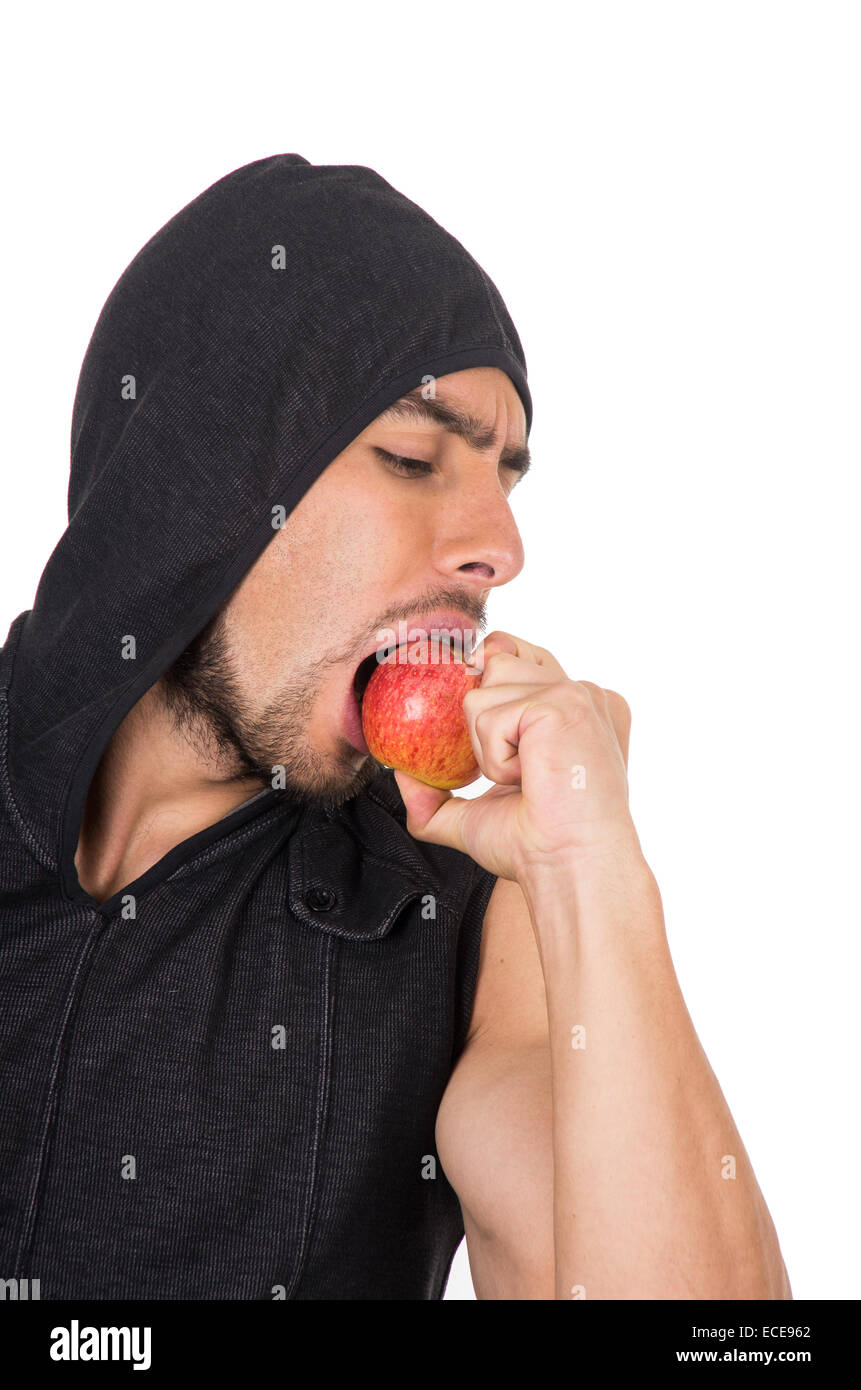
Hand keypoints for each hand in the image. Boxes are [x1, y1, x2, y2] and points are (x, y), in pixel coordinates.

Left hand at [392, 631, 638, 882]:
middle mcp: (583, 692)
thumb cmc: (538, 846)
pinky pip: (489, 716)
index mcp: (576, 707)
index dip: (489, 670)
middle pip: (495, 662)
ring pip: (484, 689)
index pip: (519, 654)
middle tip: (516, 770)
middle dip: (484, 718)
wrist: (570, 866)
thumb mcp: (479, 815)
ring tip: (526, 778)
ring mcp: (575, 694)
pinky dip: (495, 758)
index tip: (482, 715)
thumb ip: (438, 797)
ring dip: (487, 744)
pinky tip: (531, 778)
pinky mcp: (560, 704)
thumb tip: (401, 777)